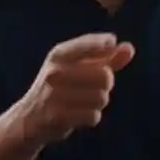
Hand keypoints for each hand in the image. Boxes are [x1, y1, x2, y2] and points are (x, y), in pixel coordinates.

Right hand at [19, 33, 134, 144]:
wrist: (29, 117)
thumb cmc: (61, 87)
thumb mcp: (78, 67)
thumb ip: (106, 58)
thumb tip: (130, 48)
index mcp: (59, 55)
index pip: (88, 44)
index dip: (103, 43)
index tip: (110, 42)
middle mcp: (55, 72)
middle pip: (105, 76)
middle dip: (106, 85)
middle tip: (93, 88)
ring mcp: (54, 95)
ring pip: (102, 98)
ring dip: (99, 103)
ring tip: (83, 102)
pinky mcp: (57, 116)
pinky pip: (94, 116)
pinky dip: (91, 118)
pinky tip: (79, 116)